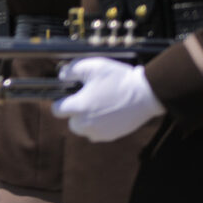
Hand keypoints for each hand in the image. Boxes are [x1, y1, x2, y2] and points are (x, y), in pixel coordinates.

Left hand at [51, 58, 165, 141]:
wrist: (145, 94)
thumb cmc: (117, 79)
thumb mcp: (92, 66)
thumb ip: (71, 70)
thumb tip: (61, 76)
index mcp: (79, 107)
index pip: (57, 110)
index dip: (61, 101)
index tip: (68, 96)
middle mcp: (87, 124)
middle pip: (71, 123)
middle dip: (75, 113)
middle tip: (87, 100)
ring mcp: (100, 132)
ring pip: (84, 130)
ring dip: (87, 121)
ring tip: (98, 106)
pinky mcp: (112, 136)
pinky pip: (97, 134)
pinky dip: (99, 126)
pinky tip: (107, 113)